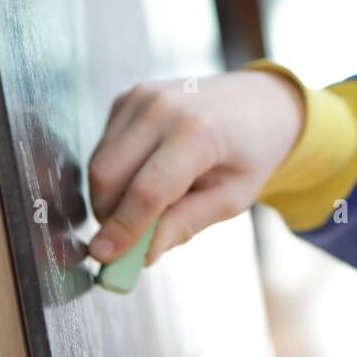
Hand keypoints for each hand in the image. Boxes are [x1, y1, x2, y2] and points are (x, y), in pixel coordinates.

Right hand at [87, 70, 304, 265]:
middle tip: (128, 239)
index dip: (123, 229)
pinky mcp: (127, 98)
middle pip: (107, 175)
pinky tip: (149, 173)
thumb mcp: (233, 198)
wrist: (257, 101)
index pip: (147, 191)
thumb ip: (187, 223)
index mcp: (198, 133)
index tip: (104, 258)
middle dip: (109, 215)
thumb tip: (143, 254)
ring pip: (99, 162)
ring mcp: (140, 97)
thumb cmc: (250, 153)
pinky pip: (104, 148)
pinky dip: (116, 173)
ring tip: (151, 202)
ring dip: (111, 196)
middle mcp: (162, 107)